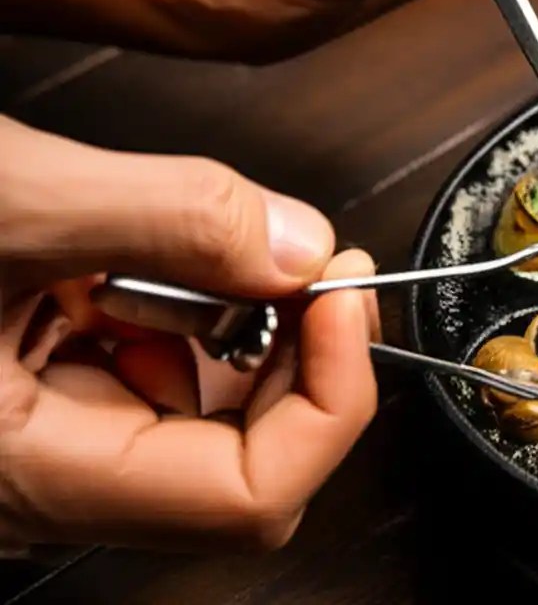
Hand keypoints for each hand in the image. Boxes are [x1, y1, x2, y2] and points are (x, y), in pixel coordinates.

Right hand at [0, 117, 378, 551]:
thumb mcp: (3, 200)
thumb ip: (171, 219)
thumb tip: (300, 247)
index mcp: (23, 476)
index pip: (248, 496)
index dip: (330, 401)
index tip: (344, 299)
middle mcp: (33, 485)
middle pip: (239, 461)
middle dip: (289, 356)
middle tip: (307, 262)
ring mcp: (30, 447)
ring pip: (193, 413)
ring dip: (226, 325)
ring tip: (186, 245)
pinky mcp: (22, 401)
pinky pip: (136, 375)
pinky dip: (167, 311)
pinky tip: (128, 258)